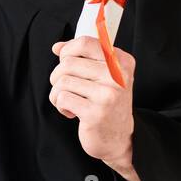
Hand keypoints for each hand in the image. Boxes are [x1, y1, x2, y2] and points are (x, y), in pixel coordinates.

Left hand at [49, 38, 139, 180]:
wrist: (118, 138)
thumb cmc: (107, 103)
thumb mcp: (103, 76)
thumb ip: (83, 58)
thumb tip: (58, 47)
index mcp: (122, 62)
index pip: (85, 43)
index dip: (68, 51)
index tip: (65, 60)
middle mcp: (118, 76)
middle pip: (68, 62)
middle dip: (58, 76)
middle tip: (68, 88)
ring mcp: (108, 95)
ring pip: (62, 80)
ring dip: (58, 93)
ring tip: (71, 101)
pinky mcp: (95, 113)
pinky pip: (62, 98)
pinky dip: (60, 105)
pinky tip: (72, 112)